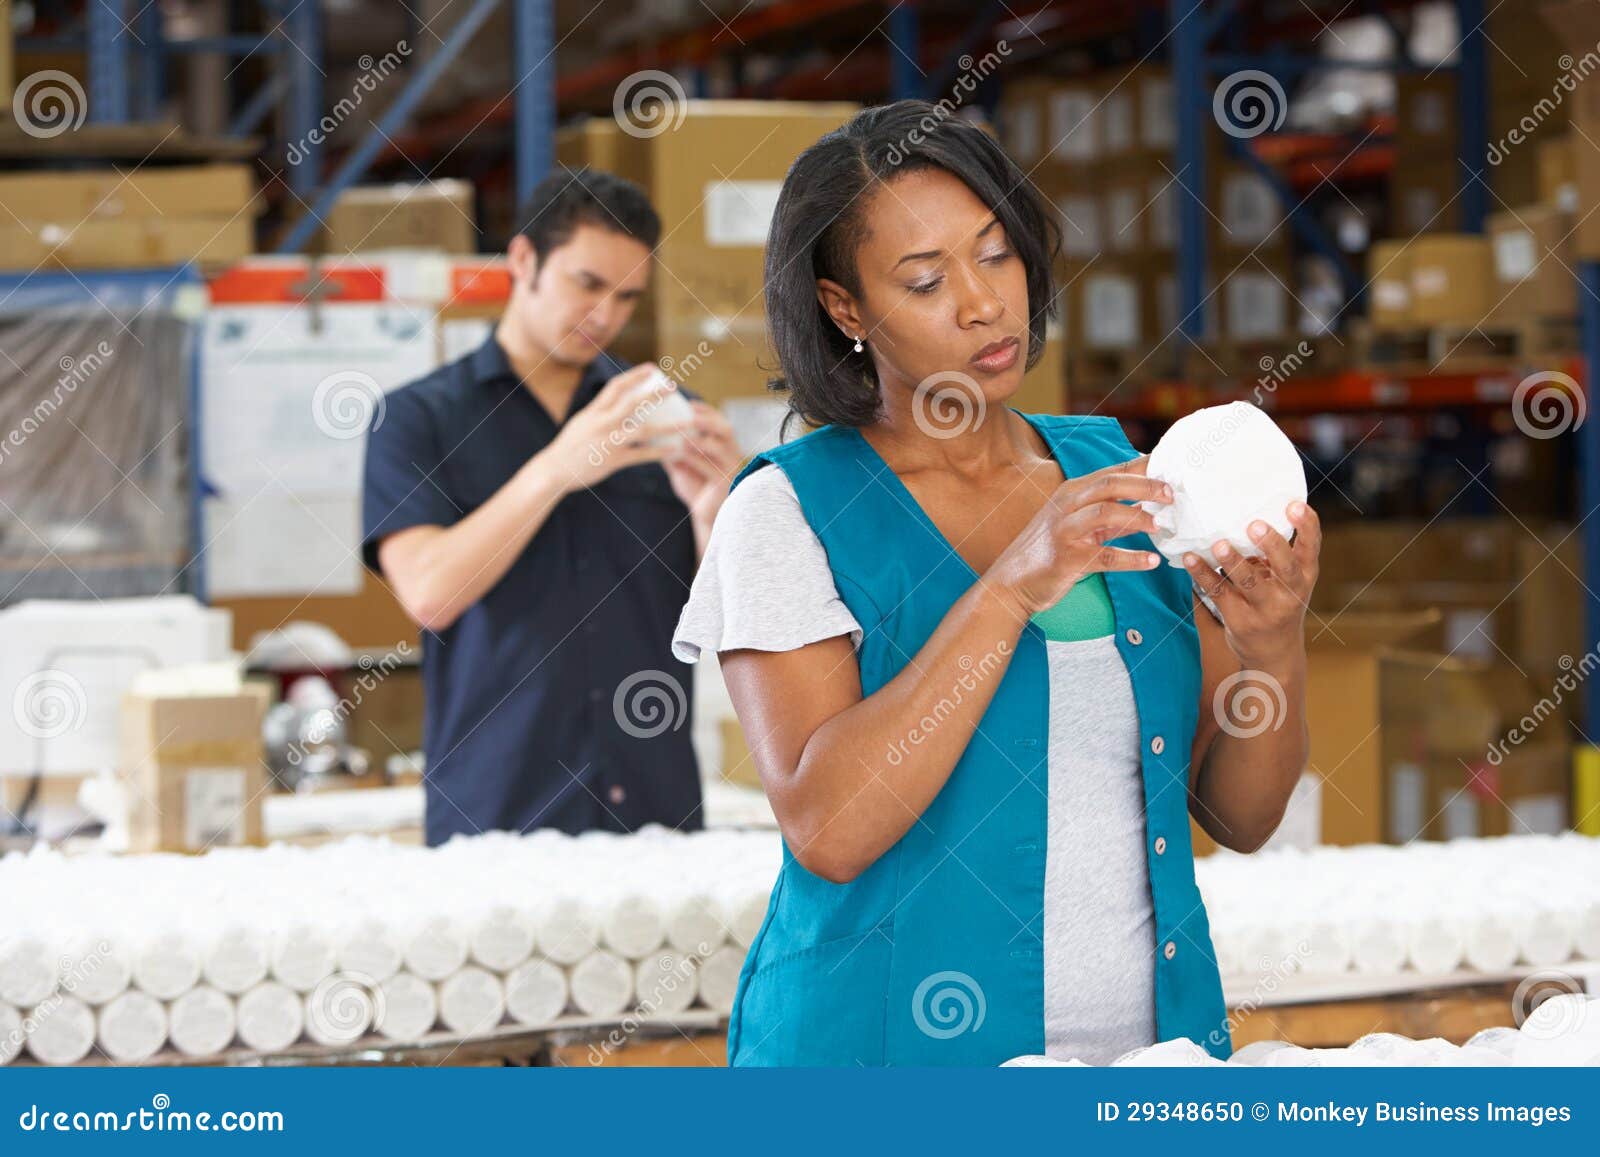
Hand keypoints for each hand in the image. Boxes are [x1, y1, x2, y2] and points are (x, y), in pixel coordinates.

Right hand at [535, 364, 674, 493]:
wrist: (553, 470)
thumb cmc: (568, 448)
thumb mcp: (581, 423)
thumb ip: (598, 413)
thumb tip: (613, 403)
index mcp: (594, 411)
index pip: (616, 386)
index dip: (635, 375)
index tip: (652, 368)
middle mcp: (602, 422)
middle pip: (633, 402)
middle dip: (655, 393)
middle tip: (674, 386)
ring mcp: (609, 440)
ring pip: (643, 429)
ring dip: (667, 426)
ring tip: (686, 423)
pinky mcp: (613, 459)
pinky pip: (641, 454)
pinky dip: (659, 452)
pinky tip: (674, 450)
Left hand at [662, 401, 743, 524]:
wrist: (705, 514)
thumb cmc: (695, 485)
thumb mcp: (681, 463)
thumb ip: (671, 447)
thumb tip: (649, 430)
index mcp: (723, 444)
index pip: (718, 420)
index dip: (706, 411)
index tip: (689, 405)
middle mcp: (731, 453)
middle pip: (726, 428)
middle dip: (708, 420)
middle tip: (690, 415)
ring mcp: (730, 468)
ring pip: (722, 447)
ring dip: (701, 439)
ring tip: (684, 436)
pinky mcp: (725, 483)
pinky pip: (713, 468)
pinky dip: (697, 460)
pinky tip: (682, 455)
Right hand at [984, 455, 1169, 617]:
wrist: (1010, 583)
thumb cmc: (1048, 552)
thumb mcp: (1079, 527)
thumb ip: (1112, 518)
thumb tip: (1149, 512)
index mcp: (1072, 492)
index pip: (1113, 472)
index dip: (1144, 468)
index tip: (1173, 469)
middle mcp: (1067, 505)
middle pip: (1110, 484)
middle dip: (1145, 485)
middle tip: (1172, 495)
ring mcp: (1065, 531)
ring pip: (1105, 512)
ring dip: (1137, 516)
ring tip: (1161, 526)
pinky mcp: (1067, 559)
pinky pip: (1105, 556)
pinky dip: (1132, 558)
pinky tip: (1152, 561)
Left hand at [1182, 500, 1321, 668]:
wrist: (1274, 654)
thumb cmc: (1279, 603)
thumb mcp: (1289, 581)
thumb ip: (1277, 555)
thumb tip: (1245, 511)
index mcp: (1305, 575)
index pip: (1311, 547)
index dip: (1307, 526)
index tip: (1295, 505)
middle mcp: (1291, 593)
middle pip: (1285, 566)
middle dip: (1271, 545)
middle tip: (1254, 525)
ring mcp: (1266, 609)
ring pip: (1249, 583)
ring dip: (1232, 562)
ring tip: (1219, 544)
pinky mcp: (1240, 620)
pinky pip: (1219, 593)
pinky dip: (1203, 574)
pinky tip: (1190, 558)